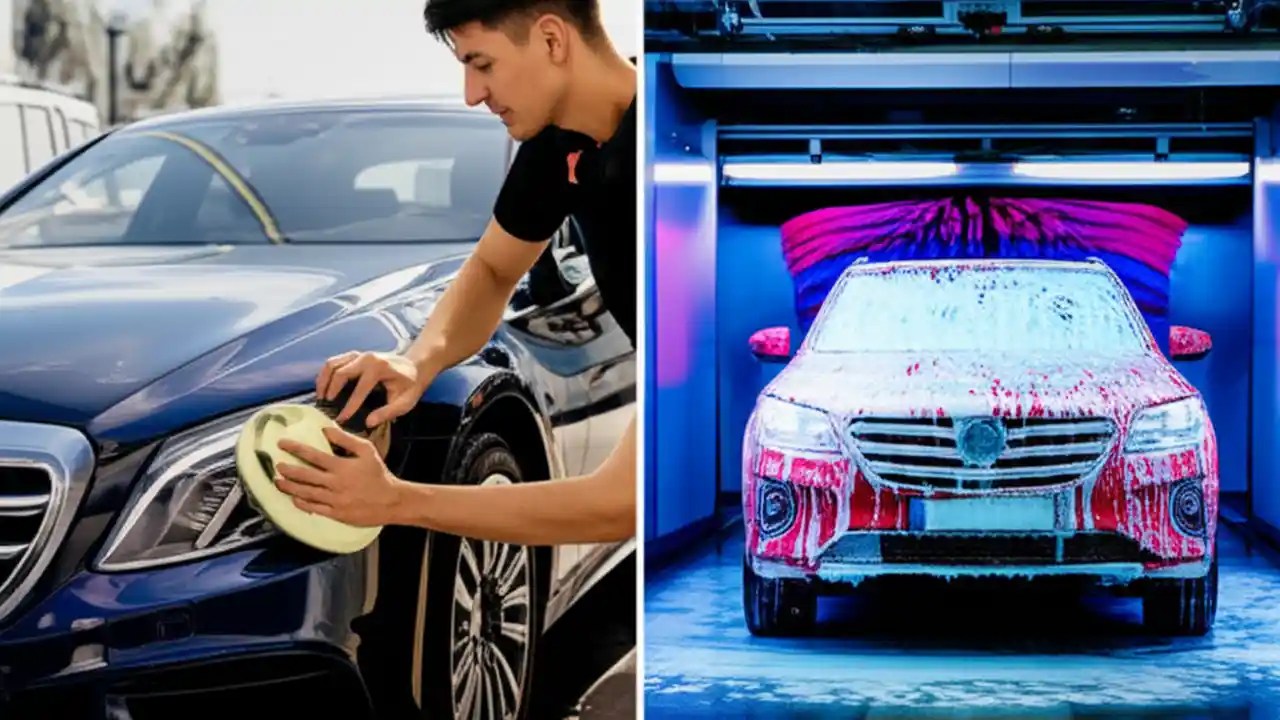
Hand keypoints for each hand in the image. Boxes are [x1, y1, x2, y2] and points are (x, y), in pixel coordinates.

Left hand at [274, 426, 405, 526]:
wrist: (391, 501)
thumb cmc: (378, 474)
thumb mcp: (367, 450)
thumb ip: (346, 439)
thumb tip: (326, 429)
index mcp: (342, 467)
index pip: (313, 455)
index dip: (295, 449)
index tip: (282, 444)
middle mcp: (335, 483)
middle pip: (305, 476)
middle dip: (288, 470)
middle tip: (277, 465)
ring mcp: (334, 500)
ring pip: (306, 493)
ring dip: (289, 487)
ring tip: (278, 482)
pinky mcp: (336, 513)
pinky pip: (314, 509)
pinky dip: (302, 503)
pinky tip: (294, 498)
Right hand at [317, 350, 429, 427]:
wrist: (415, 366)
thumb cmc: (410, 385)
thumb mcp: (405, 402)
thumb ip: (388, 412)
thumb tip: (368, 422)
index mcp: (379, 368)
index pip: (359, 389)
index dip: (349, 406)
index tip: (341, 419)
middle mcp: (367, 358)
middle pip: (340, 372)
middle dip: (330, 391)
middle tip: (325, 408)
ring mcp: (359, 354)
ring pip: (332, 363)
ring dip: (323, 380)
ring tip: (321, 397)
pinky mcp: (354, 354)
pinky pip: (334, 361)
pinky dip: (326, 373)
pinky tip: (325, 387)